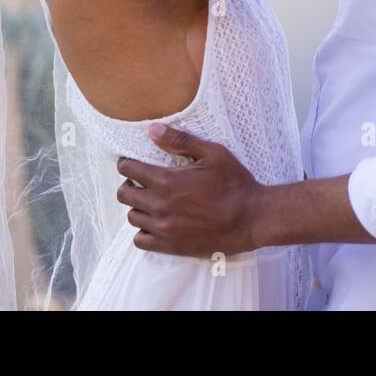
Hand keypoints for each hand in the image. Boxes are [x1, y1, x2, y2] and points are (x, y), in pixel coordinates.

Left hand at [116, 124, 261, 256]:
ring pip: (131, 217)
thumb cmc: (234, 183)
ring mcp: (163, 228)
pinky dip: (143, 231)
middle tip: (141, 182)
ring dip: (137, 207)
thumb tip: (152, 129)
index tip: (132, 163)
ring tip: (150, 202)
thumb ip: (180, 141)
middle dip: (129, 184)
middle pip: (124, 194)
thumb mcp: (213, 154)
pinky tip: (155, 223)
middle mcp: (159, 205)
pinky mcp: (170, 246)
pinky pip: (140, 240)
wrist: (251, 218)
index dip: (127, 164)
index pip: (128, 170)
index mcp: (166, 180)